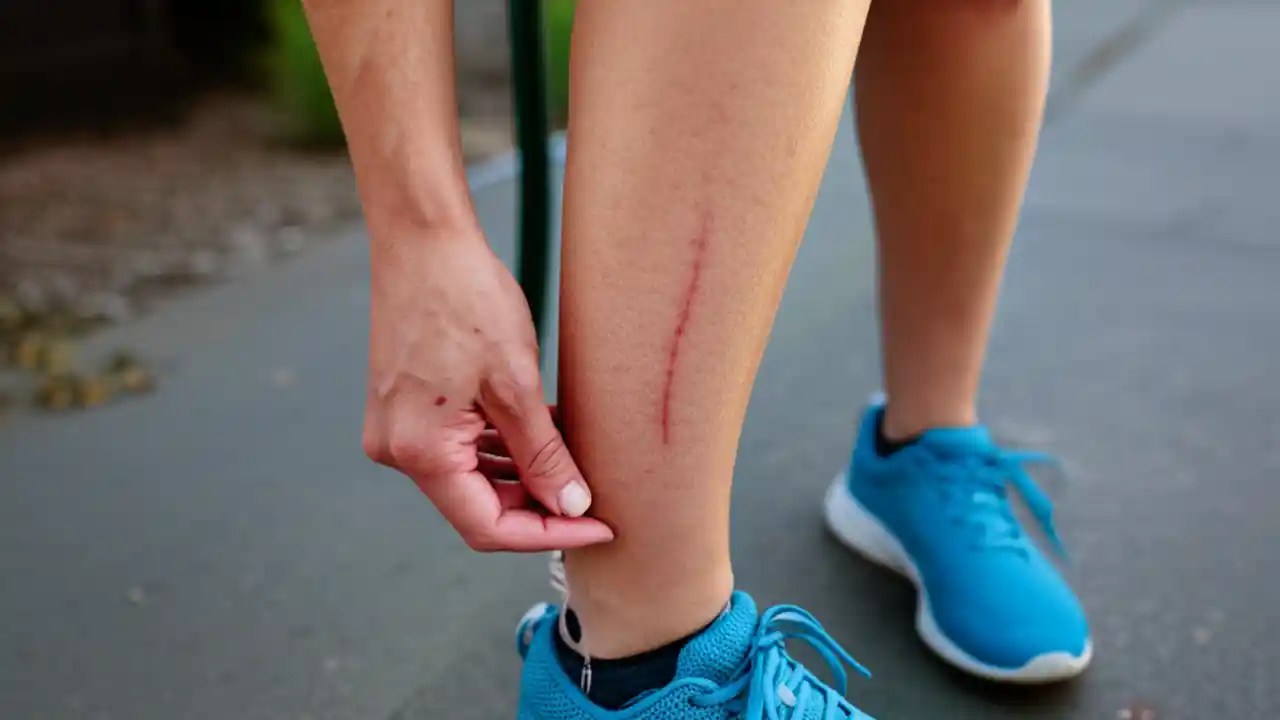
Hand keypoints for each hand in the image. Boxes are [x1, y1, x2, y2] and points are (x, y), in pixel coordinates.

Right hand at [361, 225, 612, 550]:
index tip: (598, 526)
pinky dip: (501, 448)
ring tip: (576, 461)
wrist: (422, 238)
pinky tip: (543, 433)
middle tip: (595, 497)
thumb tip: (571, 505)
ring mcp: (398, 429)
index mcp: (420, 452)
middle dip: (538, 506)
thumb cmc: (466, 299)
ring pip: (471, 477)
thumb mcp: (516, 384)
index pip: (489, 526)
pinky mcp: (405, 407)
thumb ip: (543, 455)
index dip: (548, 534)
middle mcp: (398, 450)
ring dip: (522, 476)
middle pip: (478, 506)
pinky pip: (459, 446)